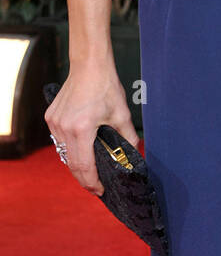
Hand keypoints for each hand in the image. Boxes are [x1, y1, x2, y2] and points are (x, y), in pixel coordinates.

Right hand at [45, 65, 139, 194]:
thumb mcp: (122, 114)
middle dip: (84, 178)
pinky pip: (59, 140)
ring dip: (76, 164)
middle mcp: (64, 128)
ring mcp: (55, 123)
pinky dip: (69, 149)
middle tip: (95, 187)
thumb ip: (129, 137)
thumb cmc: (106, 87)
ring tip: (90, 172)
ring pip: (63, 153)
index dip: (92, 182)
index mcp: (82, 129)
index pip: (84, 166)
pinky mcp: (51, 117)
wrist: (89, 65)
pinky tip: (80, 152)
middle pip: (72, 164)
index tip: (100, 190)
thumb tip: (136, 154)